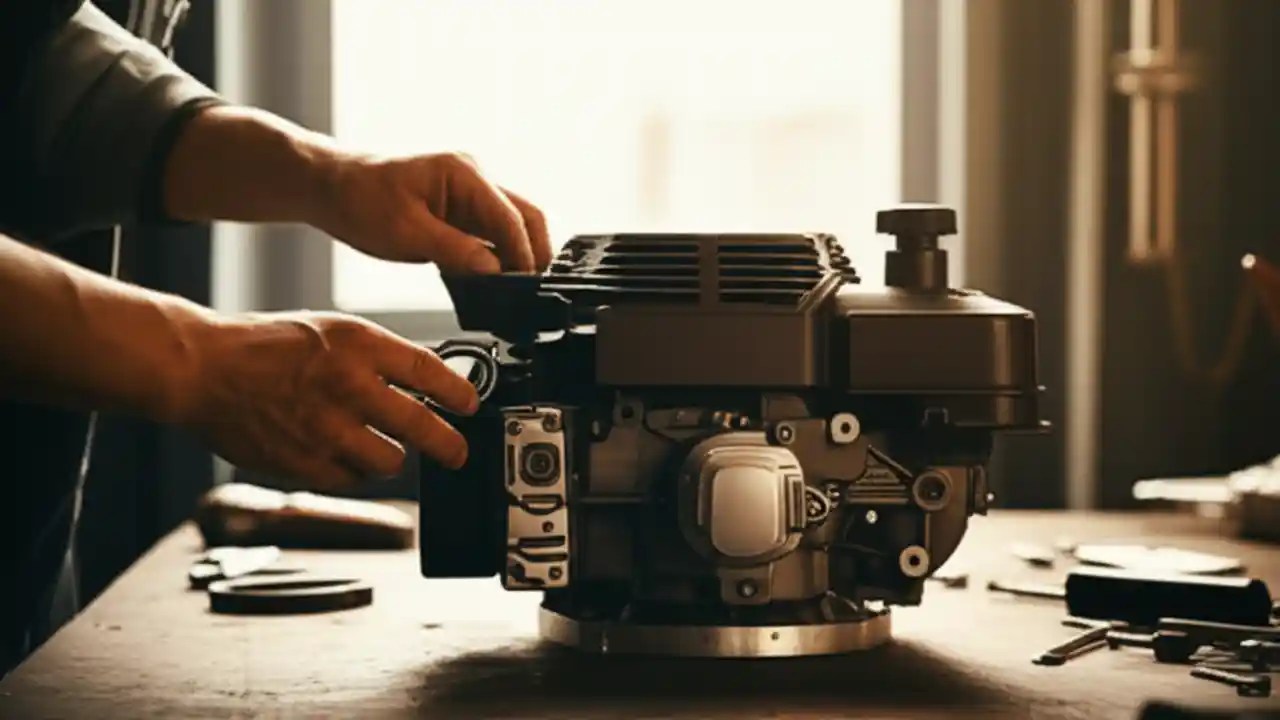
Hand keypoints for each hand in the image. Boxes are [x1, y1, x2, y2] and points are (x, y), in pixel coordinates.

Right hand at [173, 311, 477, 490]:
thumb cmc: (266, 346)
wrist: (203, 370)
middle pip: (422, 427)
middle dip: (449, 445)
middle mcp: (348, 387)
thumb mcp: (331, 330)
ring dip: (392, 455)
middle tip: (458, 452)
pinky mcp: (305, 463)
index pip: (429, 372)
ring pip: (390, 461)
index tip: (469, 405)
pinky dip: (354, 470)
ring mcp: (327, 429)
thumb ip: (376, 356)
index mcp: (358, 345)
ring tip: (382, 444)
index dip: (458, 393)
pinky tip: (343, 453)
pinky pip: (352, 479)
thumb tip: (424, 381)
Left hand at [315, 151, 552, 273]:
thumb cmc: (357, 197)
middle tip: (532, 292)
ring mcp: (467, 194)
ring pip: (509, 227)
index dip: (524, 256)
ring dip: (514, 257)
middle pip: (524, 217)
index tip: (526, 287)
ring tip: (512, 293)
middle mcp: (473, 178)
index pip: (512, 218)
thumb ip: (454, 250)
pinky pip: (487, 235)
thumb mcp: (404, 231)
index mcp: (464, 173)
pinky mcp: (456, 211)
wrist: (327, 186)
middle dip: (534, 254)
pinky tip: (489, 283)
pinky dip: (494, 258)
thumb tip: (494, 270)